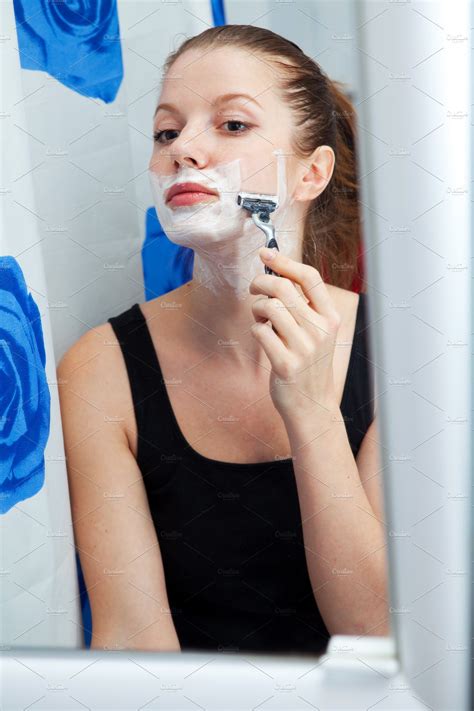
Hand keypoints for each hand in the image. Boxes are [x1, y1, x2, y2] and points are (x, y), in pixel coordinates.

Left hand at [249, 247, 341, 423]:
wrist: (312, 405)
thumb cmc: (309, 364)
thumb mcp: (317, 333)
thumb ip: (303, 307)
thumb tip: (276, 274)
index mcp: (330, 318)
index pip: (310, 278)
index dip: (285, 261)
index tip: (267, 254)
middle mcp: (320, 330)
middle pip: (284, 288)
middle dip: (262, 283)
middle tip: (254, 289)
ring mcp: (304, 348)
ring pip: (270, 308)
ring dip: (256, 308)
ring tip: (259, 318)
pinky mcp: (286, 364)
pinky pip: (260, 331)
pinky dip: (255, 329)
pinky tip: (261, 335)